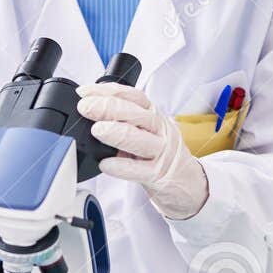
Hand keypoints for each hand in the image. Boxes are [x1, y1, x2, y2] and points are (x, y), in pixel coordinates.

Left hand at [76, 81, 209, 219]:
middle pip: (135, 114)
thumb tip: (89, 109)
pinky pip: (139, 170)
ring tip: (97, 130)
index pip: (132, 96)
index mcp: (153, 114)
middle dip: (107, 108)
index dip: (108, 91)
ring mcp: (161, 152)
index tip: (85, 92)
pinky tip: (105, 164)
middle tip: (85, 107)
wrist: (188, 181)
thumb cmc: (158, 151)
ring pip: (139, 139)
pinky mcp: (158, 175)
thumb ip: (123, 119)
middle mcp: (159, 129)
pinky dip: (121, 166)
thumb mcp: (146, 129)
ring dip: (116, 133)